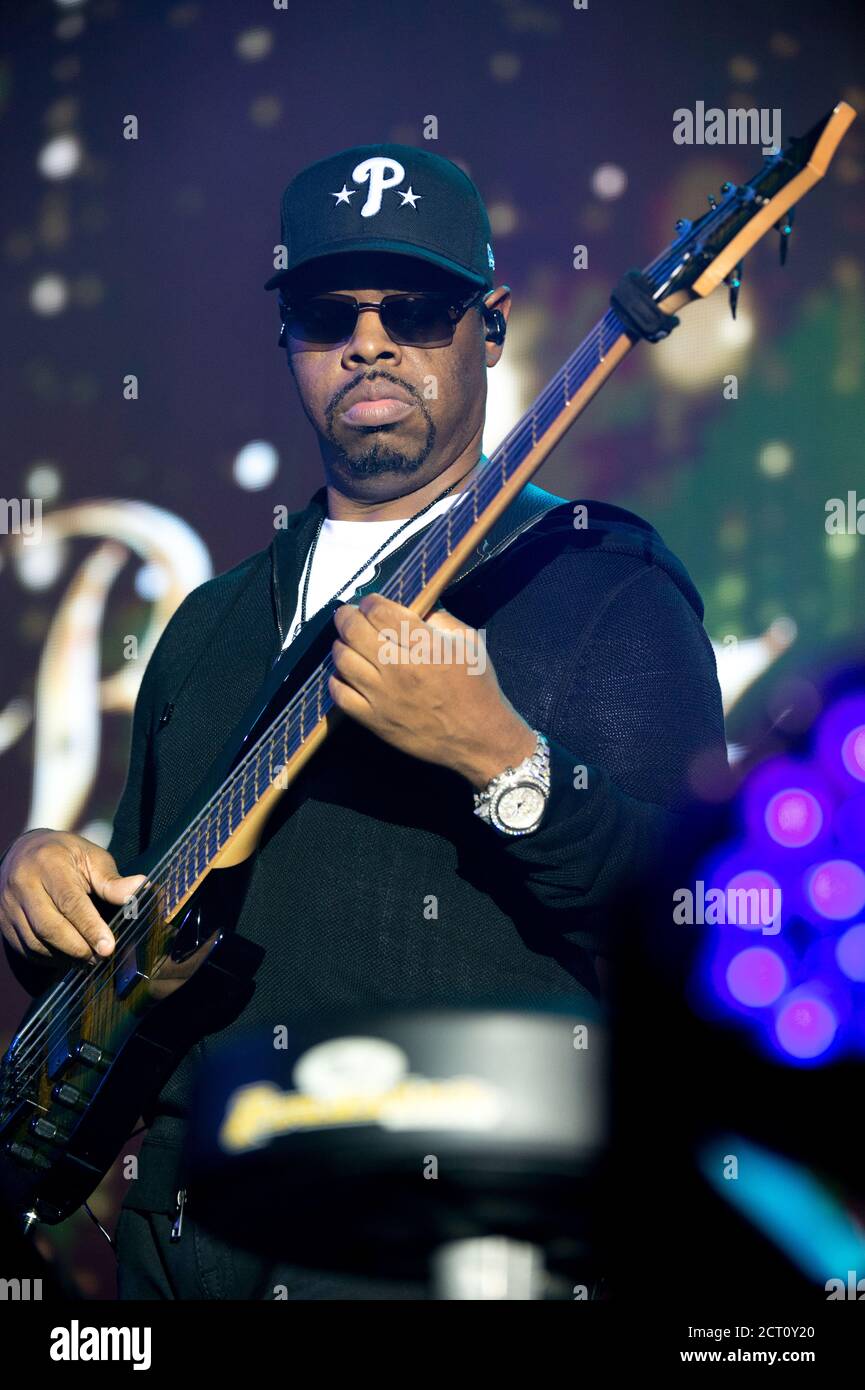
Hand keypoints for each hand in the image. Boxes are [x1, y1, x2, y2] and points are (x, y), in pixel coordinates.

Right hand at [0, 830, 145, 969]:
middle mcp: (23, 884)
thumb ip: (112, 879)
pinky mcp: (3, 922)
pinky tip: (67, 957)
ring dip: (64, 956)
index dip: (90, 927)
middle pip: (49, 926)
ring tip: (88, 959)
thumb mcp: (91, 858)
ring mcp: (9, 905)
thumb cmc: (65, 855)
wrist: (24, 851)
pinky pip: (26, 949)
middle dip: (78, 947)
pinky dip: (48, 958)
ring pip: (36, 942)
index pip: (69, 901)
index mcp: (48, 863)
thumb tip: (140, 888)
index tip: (108, 947)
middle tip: (100, 957)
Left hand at [329, 595, 536, 788]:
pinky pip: (340, 694)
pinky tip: (347, 674)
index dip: (369, 601)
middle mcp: (400, 668)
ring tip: (347, 643)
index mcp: (425, 646)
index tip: (369, 603)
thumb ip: (439, 619)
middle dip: (346, 616)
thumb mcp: (469, 642)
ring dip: (340, 645)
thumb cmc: (477, 688)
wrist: (478, 738)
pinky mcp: (374, 721)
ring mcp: (383, 697)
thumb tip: (412, 608)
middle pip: (354, 631)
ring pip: (342, 660)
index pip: (379, 612)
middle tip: (347, 615)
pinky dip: (337, 679)